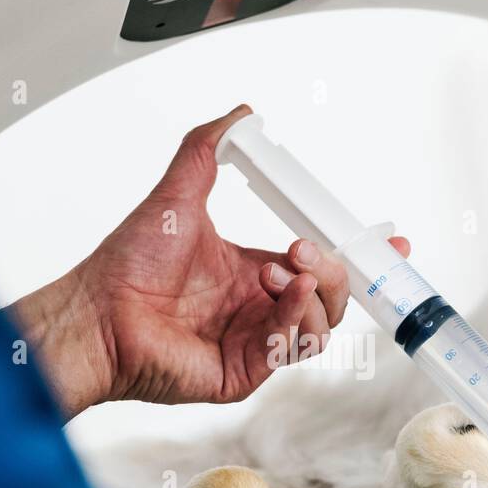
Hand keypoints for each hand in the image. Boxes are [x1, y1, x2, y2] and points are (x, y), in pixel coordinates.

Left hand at [5, 105, 409, 417]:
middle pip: (330, 298)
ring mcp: (254, 343)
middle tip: (306, 249)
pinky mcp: (245, 372)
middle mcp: (257, 309)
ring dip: (315, 294)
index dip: (354, 255)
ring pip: (320, 326)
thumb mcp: (178, 195)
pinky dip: (295, 319)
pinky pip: (291, 349)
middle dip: (335, 271)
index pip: (318, 265)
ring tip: (283, 269)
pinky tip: (280, 292)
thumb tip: (239, 115)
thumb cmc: (127, 263)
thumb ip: (208, 150)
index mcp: (251, 273)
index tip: (388, 240)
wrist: (99, 313)